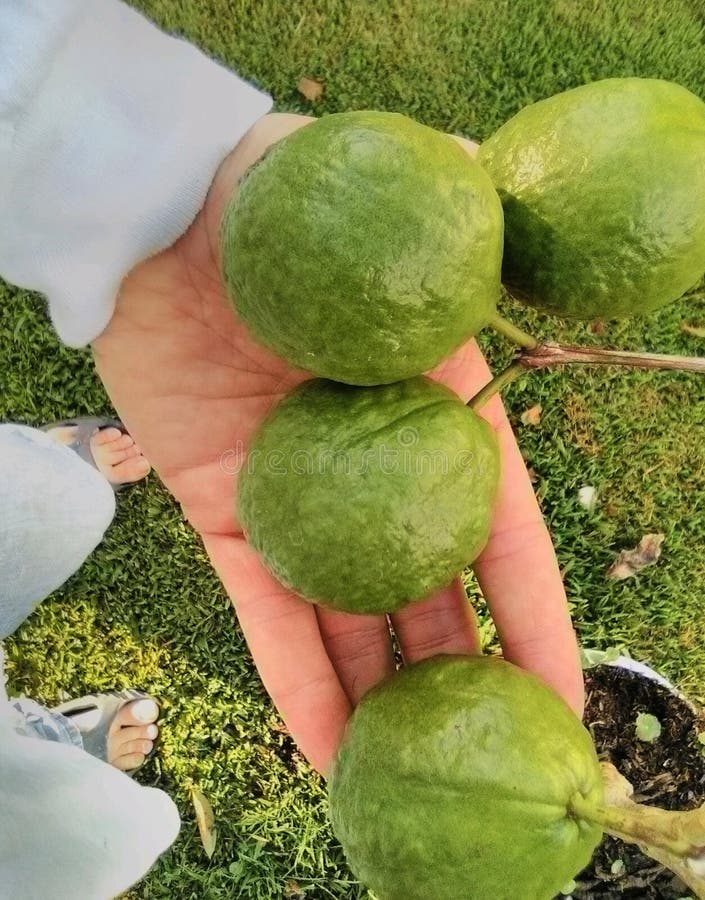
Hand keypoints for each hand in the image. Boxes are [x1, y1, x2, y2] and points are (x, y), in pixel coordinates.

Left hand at [93, 113, 581, 774]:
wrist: (162, 218)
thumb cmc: (286, 202)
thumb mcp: (403, 205)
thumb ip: (477, 222)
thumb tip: (517, 203)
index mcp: (438, 413)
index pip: (504, 533)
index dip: (535, 619)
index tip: (560, 698)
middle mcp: (375, 466)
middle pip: (429, 593)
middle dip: (460, 677)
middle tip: (489, 764)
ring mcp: (302, 498)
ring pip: (348, 620)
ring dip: (378, 698)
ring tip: (404, 780)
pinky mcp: (226, 513)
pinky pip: (264, 613)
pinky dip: (291, 682)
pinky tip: (321, 751)